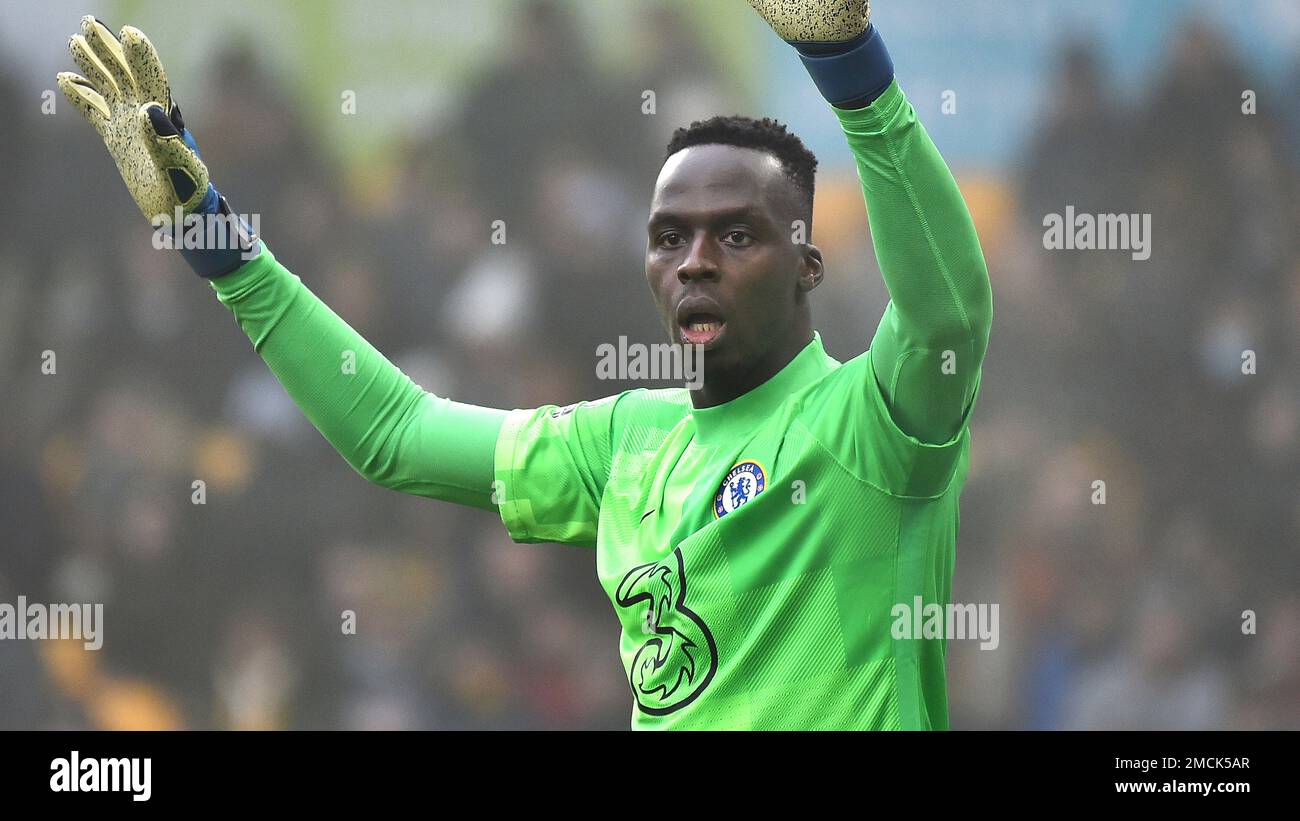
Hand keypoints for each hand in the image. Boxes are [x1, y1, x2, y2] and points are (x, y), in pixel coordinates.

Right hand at [57, 15, 211, 221]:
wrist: (181, 212)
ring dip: (93, 64)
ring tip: (76, 40)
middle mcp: (146, 114)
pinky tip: (65, 80)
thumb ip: (166, 140)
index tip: (128, 34)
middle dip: (109, 48)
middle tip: (89, 23)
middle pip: (125, 74)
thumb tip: (150, 109)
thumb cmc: (188, 192)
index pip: (151, 79)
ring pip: (109, 86)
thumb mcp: (181, 168)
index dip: (140, 56)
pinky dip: (81, 96)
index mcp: (165, 117)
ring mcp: (130, 124)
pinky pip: (95, 111)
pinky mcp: (117, 138)